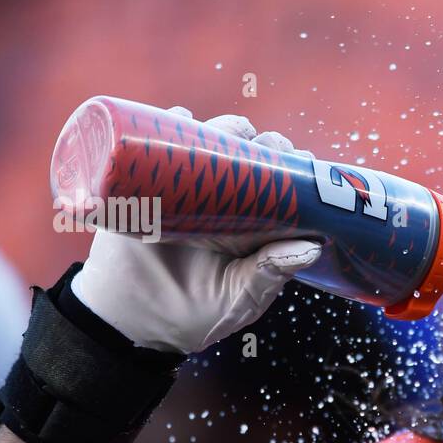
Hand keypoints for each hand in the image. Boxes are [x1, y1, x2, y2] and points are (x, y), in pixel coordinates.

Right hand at [70, 107, 320, 353]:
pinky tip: (181, 118)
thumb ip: (271, 274)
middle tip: (266, 146)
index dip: (292, 166)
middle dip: (261, 142)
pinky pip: (153, 146)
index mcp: (250, 223)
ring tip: (230, 133)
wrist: (131, 325)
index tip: (302, 162)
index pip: (277, 183)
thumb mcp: (241, 298)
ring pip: (205, 142)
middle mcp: (220, 201)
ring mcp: (182, 190)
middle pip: (245, 155)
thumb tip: (312, 247)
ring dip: (221, 127)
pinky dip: (167, 124)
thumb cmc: (196, 315)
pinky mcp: (144, 187)